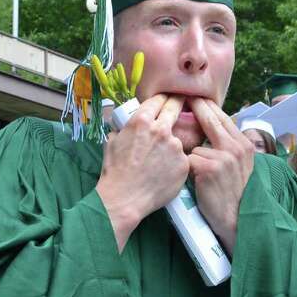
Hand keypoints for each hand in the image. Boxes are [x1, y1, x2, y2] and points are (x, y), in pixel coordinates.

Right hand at [96, 94, 189, 249]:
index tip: (166, 99)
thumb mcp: (112, 142)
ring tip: (160, 160)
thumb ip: (124, 129)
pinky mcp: (184, 163)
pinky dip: (176, 163)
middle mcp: (161, 130)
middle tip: (181, 103)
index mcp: (142, 121)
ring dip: (172, 144)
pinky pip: (182, 158)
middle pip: (175, 109)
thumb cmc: (115, 172)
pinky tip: (165, 173)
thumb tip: (126, 126)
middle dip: (178, 103)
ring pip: (177, 139)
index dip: (163, 98)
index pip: (158, 100)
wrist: (124, 198)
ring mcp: (175, 147)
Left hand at [188, 97, 255, 250]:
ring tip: (196, 173)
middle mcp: (237, 147)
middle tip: (183, 99)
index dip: (207, 107)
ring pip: (195, 145)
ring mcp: (224, 157)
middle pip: (210, 119)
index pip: (223, 118)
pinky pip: (189, 160)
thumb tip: (211, 127)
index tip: (195, 98)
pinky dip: (187, 169)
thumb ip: (228, 147)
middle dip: (195, 108)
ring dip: (191, 157)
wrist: (234, 218)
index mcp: (244, 144)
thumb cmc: (232, 194)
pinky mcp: (209, 168)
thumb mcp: (238, 165)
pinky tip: (195, 181)